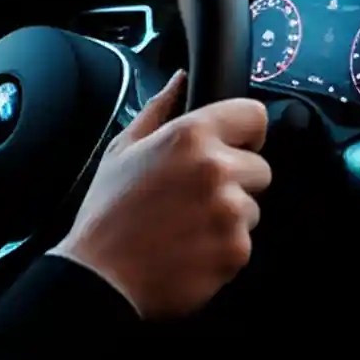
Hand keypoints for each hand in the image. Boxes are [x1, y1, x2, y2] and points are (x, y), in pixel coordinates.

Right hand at [50, 71, 270, 318]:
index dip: (245, 133)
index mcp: (190, 136)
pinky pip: (246, 242)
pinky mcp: (236, 250)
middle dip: (236, 182)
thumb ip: (159, 109)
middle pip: (260, 168)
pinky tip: (190, 250)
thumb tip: (180, 80)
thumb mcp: (123, 149)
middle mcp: (216, 168)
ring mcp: (230, 211)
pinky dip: (224, 249)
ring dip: (230, 218)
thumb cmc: (107, 215)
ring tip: (186, 228)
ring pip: (254, 208)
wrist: (99, 279)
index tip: (232, 148)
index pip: (254, 116)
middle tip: (194, 200)